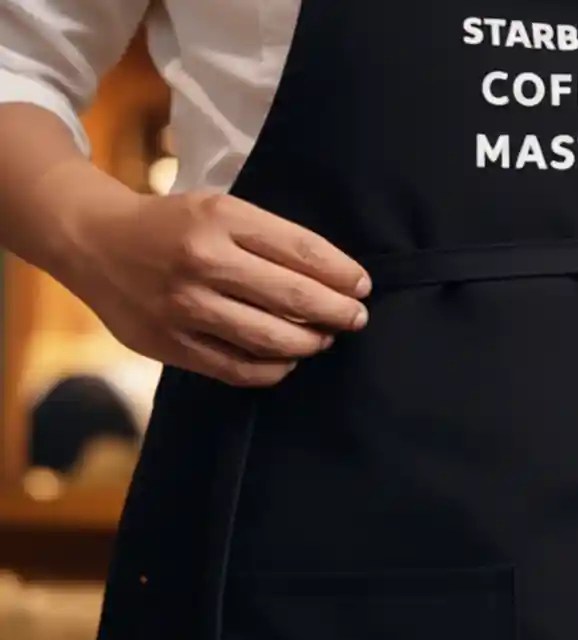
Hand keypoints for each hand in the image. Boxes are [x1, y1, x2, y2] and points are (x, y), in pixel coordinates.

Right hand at [70, 192, 370, 386]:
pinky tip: (286, 360)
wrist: (92, 241)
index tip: (362, 286)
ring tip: (323, 338)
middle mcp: (203, 261)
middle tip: (356, 318)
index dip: (342, 273)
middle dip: (337, 311)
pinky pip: (237, 368)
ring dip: (310, 342)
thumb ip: (269, 238)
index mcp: (221, 219)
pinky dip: (273, 368)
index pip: (303, 251)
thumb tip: (334, 278)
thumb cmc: (171, 225)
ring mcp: (183, 306)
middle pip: (294, 296)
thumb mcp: (219, 209)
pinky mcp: (169, 343)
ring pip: (270, 337)